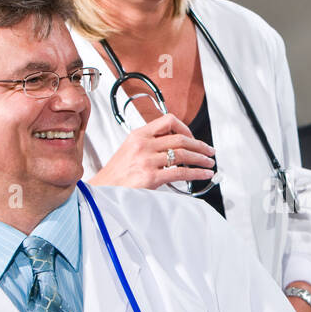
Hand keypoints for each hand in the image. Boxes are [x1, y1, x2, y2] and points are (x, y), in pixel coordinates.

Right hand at [90, 113, 214, 189]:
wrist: (102, 190)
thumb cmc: (117, 173)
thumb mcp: (129, 149)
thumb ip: (150, 143)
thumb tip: (174, 142)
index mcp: (138, 134)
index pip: (168, 121)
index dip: (186, 128)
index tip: (193, 137)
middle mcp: (143, 145)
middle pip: (180, 138)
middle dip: (199, 145)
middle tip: (209, 151)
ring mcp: (146, 161)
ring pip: (183, 155)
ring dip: (201, 159)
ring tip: (209, 163)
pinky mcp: (150, 177)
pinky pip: (180, 172)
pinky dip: (196, 173)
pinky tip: (203, 174)